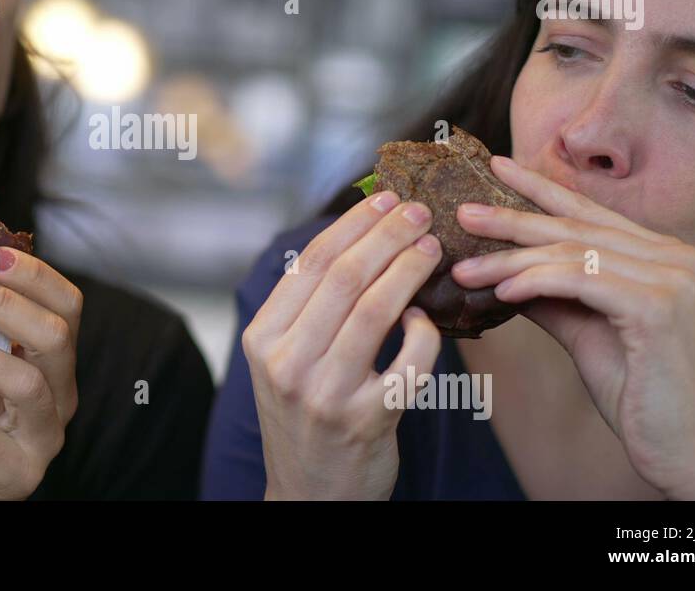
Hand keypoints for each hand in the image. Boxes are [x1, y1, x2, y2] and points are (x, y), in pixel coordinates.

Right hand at [242, 192, 443, 499]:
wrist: (312, 496)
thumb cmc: (306, 415)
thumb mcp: (284, 361)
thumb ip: (307, 309)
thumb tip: (357, 237)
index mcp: (263, 339)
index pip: (308, 264)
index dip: (352, 225)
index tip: (384, 198)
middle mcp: (287, 364)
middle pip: (343, 278)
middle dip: (387, 235)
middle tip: (419, 213)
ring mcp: (325, 394)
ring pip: (375, 311)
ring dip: (409, 270)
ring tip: (431, 248)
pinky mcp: (368, 420)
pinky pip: (408, 361)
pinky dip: (423, 332)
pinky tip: (426, 319)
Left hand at [451, 155, 694, 499]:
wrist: (679, 443)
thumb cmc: (633, 386)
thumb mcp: (582, 328)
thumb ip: (551, 293)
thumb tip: (502, 268)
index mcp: (660, 252)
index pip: (588, 211)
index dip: (540, 187)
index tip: (495, 166)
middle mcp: (673, 254)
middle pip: (574, 227)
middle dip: (512, 218)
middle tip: (462, 213)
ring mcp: (672, 276)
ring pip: (571, 253)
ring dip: (510, 260)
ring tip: (464, 269)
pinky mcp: (659, 305)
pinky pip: (580, 280)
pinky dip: (536, 282)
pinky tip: (501, 290)